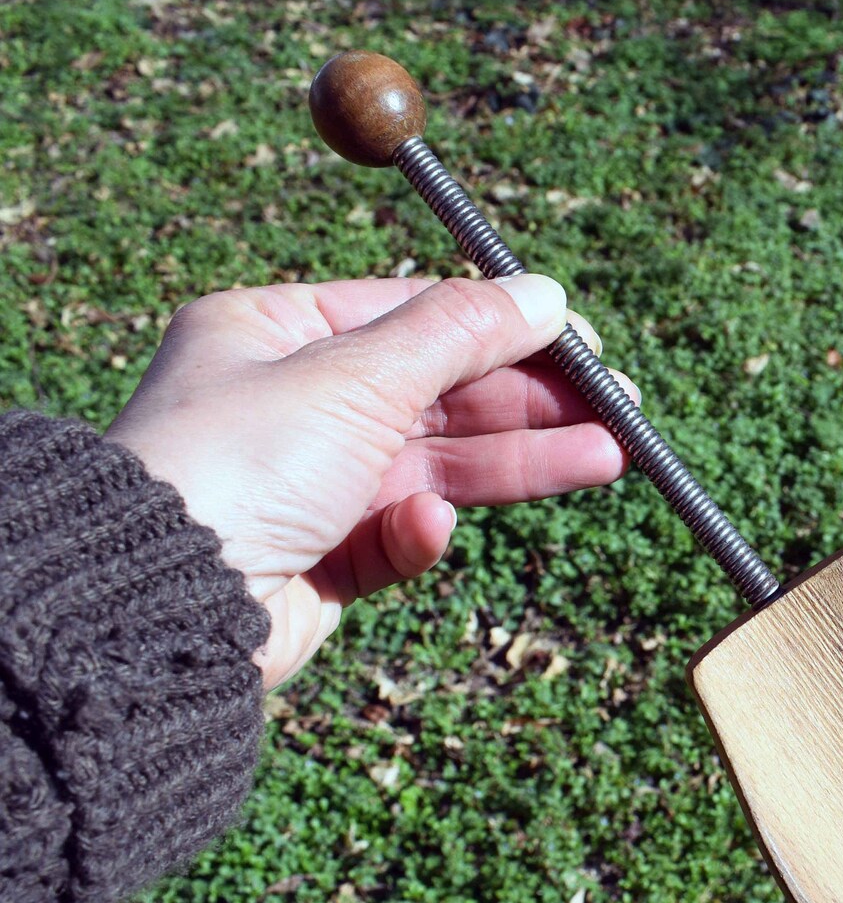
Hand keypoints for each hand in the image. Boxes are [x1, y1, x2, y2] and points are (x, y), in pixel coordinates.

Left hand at [107, 274, 636, 689]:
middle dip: (532, 402)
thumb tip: (544, 293)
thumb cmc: (235, 466)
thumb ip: (459, 333)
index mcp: (275, 334)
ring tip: (611, 458)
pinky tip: (429, 529)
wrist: (162, 609)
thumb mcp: (358, 377)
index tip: (583, 341)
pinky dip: (420, 533)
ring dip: (520, 462)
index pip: (413, 316)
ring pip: (438, 465)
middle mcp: (290, 404)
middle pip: (440, 393)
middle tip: (621, 409)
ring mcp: (307, 485)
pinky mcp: (322, 560)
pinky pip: (396, 536)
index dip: (504, 326)